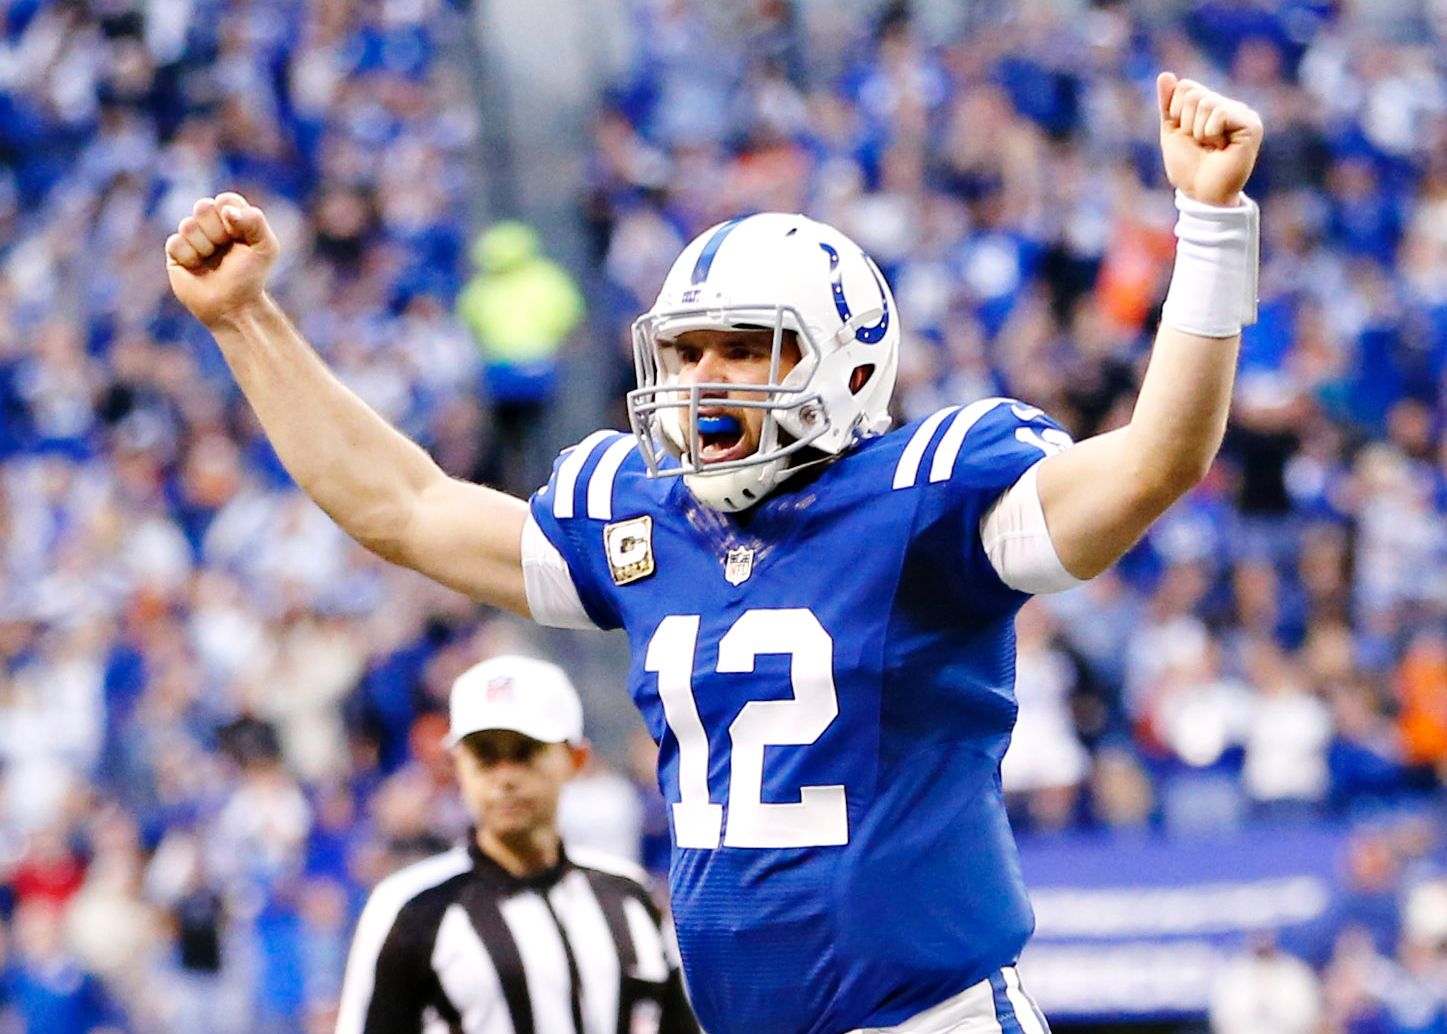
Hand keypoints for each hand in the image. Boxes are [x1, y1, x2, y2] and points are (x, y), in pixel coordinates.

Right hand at [165, 193, 279, 327]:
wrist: (233, 306)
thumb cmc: (251, 276)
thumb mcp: (266, 247)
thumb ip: (254, 221)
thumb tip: (225, 209)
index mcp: (232, 218)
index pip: (225, 200)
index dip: (232, 217)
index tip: (240, 237)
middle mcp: (210, 223)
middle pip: (203, 206)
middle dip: (217, 231)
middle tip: (225, 249)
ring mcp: (192, 237)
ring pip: (188, 225)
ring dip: (205, 246)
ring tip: (212, 260)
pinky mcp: (176, 252)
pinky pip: (175, 242)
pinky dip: (190, 257)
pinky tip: (196, 267)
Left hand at [1156, 72, 1262, 206]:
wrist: (1201, 193)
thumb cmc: (1189, 167)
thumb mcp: (1172, 132)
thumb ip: (1168, 104)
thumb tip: (1165, 74)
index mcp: (1212, 106)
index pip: (1185, 87)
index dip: (1176, 113)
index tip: (1187, 135)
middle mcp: (1229, 106)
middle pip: (1192, 93)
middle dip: (1186, 123)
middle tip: (1200, 144)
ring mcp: (1242, 113)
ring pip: (1204, 103)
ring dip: (1198, 132)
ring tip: (1212, 147)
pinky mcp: (1251, 124)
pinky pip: (1220, 113)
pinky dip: (1211, 133)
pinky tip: (1222, 147)